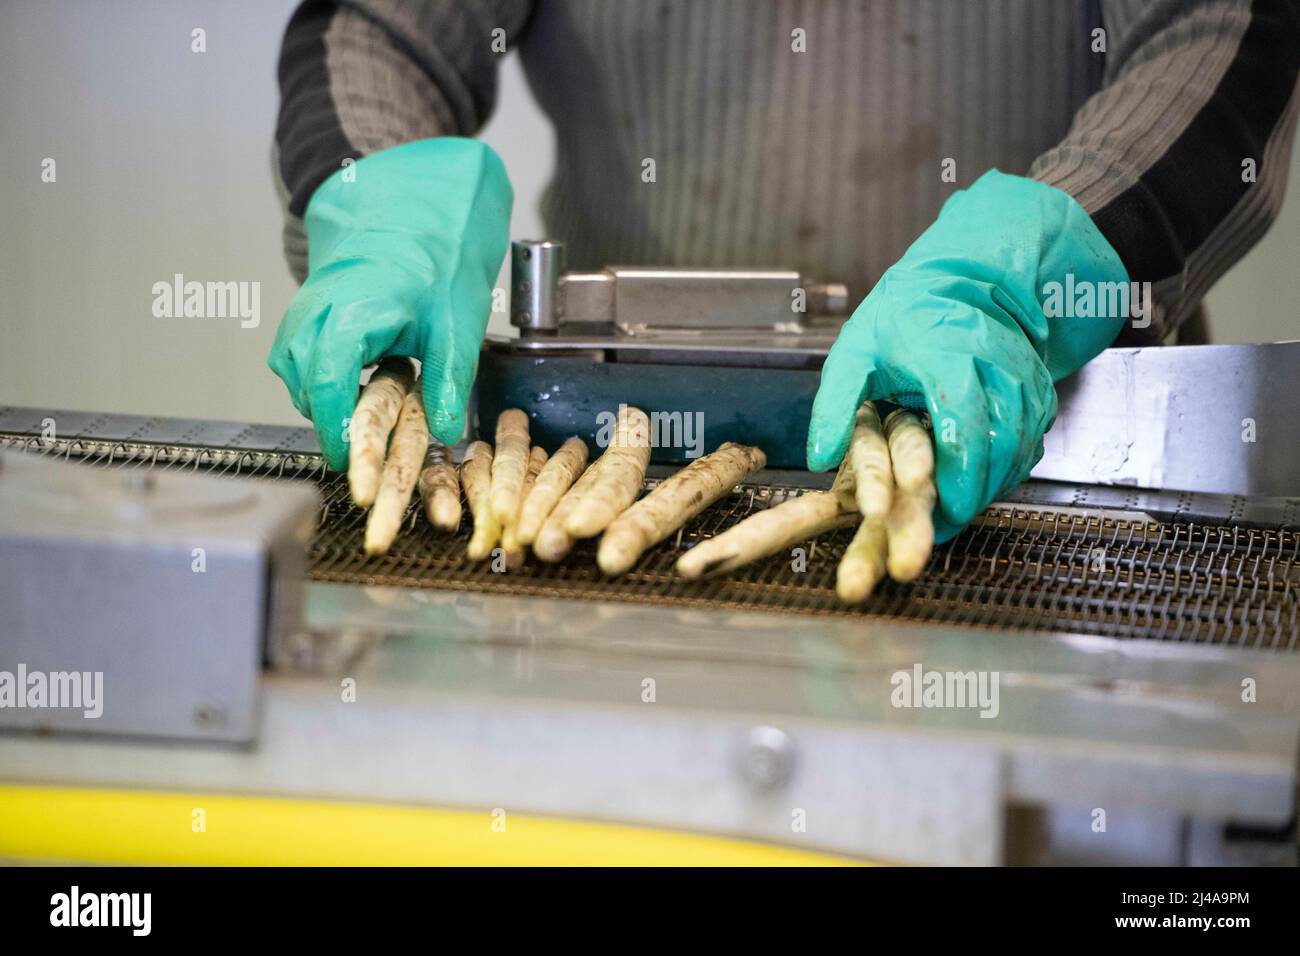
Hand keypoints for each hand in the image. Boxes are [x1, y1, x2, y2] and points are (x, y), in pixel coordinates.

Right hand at [269, 137, 511, 468]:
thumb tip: (445, 431)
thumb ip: (450, 379)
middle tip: (368, 451)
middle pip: (305, 384)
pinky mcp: (302, 314)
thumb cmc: (440, 258)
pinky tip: (357, 387)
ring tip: (366, 413)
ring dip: (324, 401)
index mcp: (355, 309)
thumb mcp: (459, 322)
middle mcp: (316, 309)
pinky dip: (320, 381)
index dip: (337, 429)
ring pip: (295, 373)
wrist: (418, 209)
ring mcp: (303, 310)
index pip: (329, 383)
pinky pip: (297, 359)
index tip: (352, 462)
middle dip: (331, 422)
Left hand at [807, 170, 1128, 540]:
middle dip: (976, 491)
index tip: (941, 508)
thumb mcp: (855, 350)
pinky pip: (1032, 441)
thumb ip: (835, 404)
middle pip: (1000, 442)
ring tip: (958, 512)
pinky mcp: (1038, 391)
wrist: (964, 278)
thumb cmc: (905, 314)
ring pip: (1022, 446)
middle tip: (945, 523)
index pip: (964, 421)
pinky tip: (982, 487)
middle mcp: (997, 364)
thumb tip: (817, 456)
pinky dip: (1009, 469)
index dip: (957, 472)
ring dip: (994, 485)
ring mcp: (1024, 378)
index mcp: (949, 352)